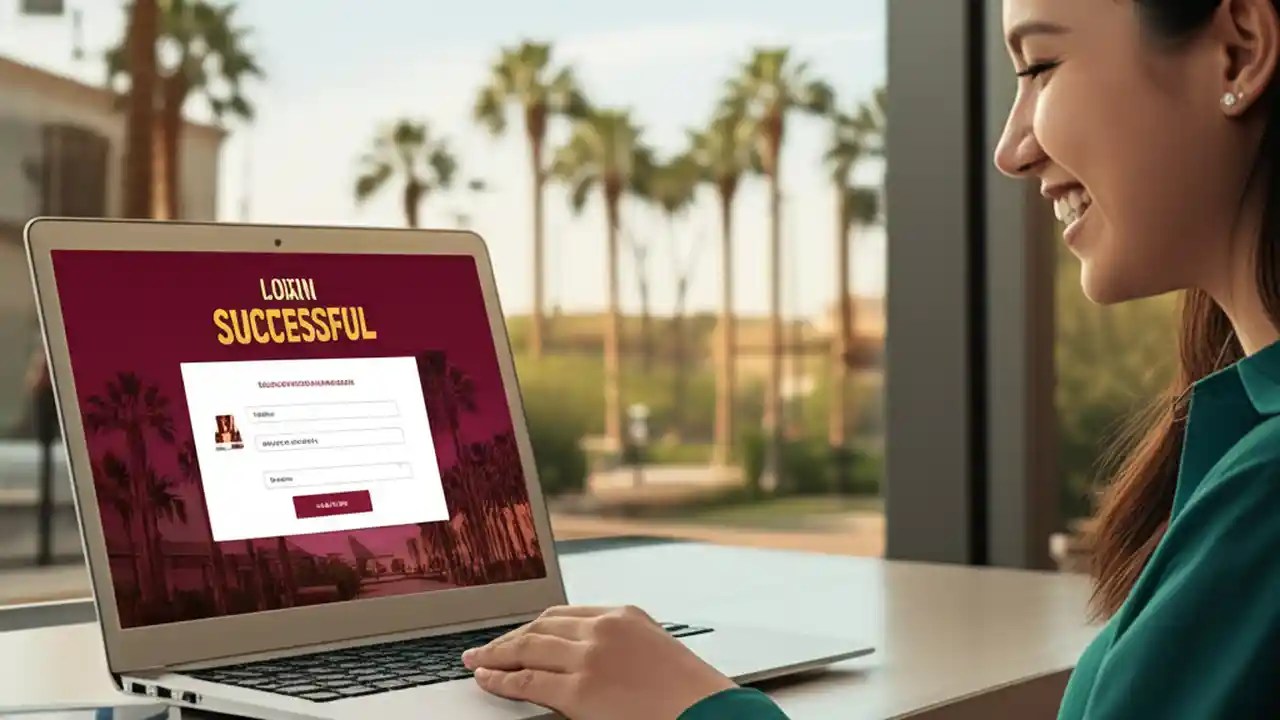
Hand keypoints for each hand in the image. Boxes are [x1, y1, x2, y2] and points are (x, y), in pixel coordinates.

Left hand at [462, 605, 735, 719]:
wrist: (707, 713)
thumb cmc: (688, 693)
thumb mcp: (653, 651)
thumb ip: (619, 645)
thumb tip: (585, 656)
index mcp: (622, 615)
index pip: (563, 614)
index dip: (532, 626)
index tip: (516, 634)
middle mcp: (602, 629)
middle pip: (539, 627)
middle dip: (508, 638)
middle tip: (484, 648)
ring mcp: (588, 658)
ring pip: (526, 649)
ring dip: (496, 655)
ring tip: (477, 662)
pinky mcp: (579, 691)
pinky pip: (528, 682)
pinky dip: (502, 680)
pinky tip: (487, 680)